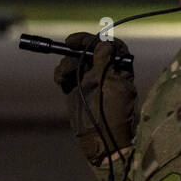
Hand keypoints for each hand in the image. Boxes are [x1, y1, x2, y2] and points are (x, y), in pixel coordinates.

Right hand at [53, 32, 136, 164]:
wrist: (99, 142)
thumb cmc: (109, 114)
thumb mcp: (108, 84)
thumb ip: (104, 62)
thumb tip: (104, 42)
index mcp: (121, 71)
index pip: (111, 46)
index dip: (97, 39)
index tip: (86, 38)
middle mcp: (106, 74)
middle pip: (91, 52)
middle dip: (78, 49)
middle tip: (67, 46)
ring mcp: (91, 82)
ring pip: (77, 62)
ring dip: (68, 63)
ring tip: (63, 74)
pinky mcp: (77, 91)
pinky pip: (67, 75)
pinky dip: (62, 74)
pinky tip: (60, 79)